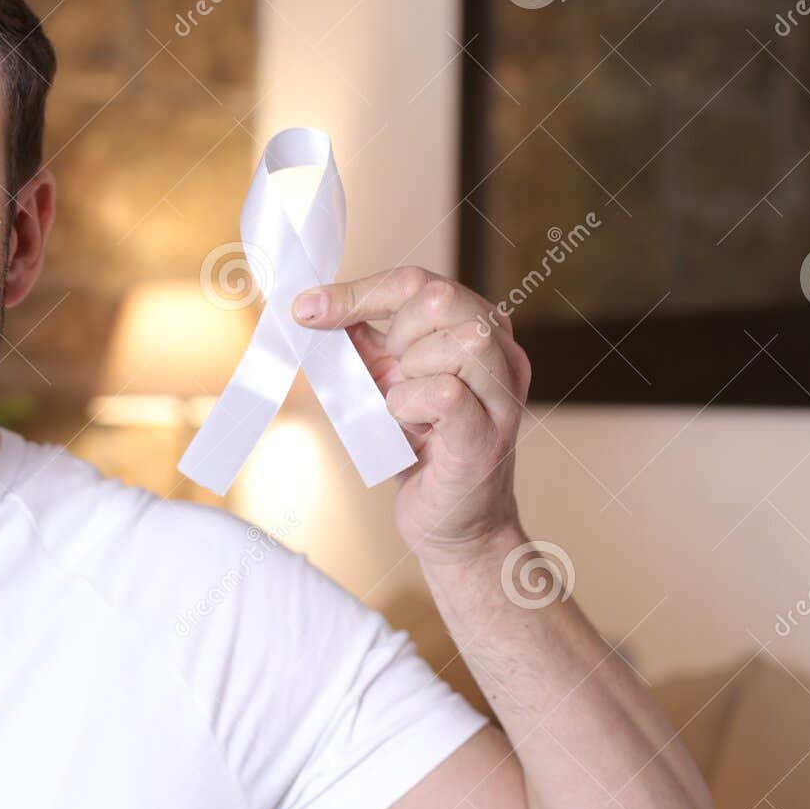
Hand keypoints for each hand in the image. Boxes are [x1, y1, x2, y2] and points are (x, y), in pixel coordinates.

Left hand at [292, 266, 531, 562]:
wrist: (451, 525)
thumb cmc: (422, 452)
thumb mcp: (384, 384)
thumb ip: (362, 343)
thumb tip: (314, 307)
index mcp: (478, 331)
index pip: (418, 283)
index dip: (357, 292)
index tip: (307, 310)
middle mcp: (502, 354)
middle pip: (439, 297)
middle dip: (393, 336)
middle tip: (386, 380)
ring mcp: (501, 395)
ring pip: (456, 341)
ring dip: (405, 376)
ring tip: (404, 411)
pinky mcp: (487, 435)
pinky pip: (444, 392)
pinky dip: (409, 406)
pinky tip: (407, 428)